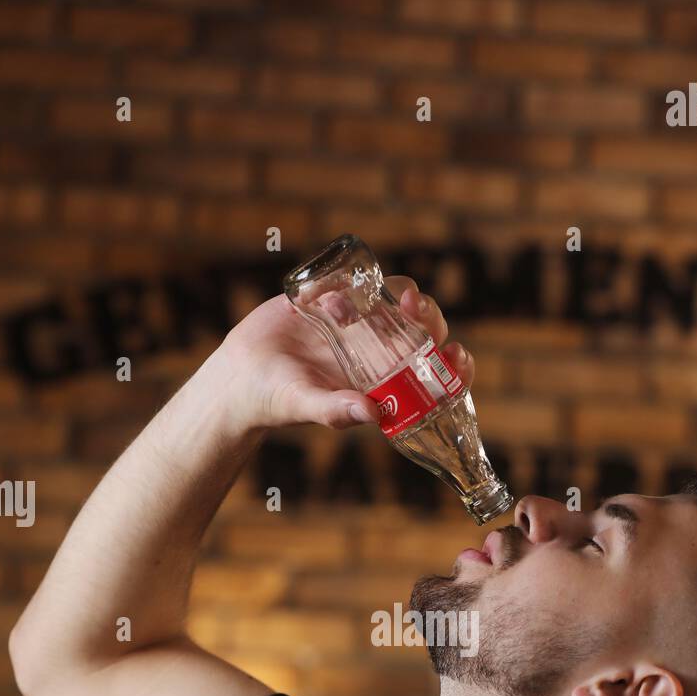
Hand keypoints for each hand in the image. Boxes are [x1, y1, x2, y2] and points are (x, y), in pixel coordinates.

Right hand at [213, 276, 475, 435]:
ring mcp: (358, 323)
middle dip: (429, 317)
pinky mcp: (333, 298)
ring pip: (397, 301)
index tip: (456, 355)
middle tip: (414, 307)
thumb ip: (336, 411)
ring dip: (402, 294)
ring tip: (392, 297)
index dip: (453, 366)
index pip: (432, 373)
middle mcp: (377, 352)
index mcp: (383, 382)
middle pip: (422, 330)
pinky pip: (358, 281)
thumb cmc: (276, 399)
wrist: (239, 375)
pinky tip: (336, 298)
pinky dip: (356, 282)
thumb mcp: (306, 405)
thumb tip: (373, 414)